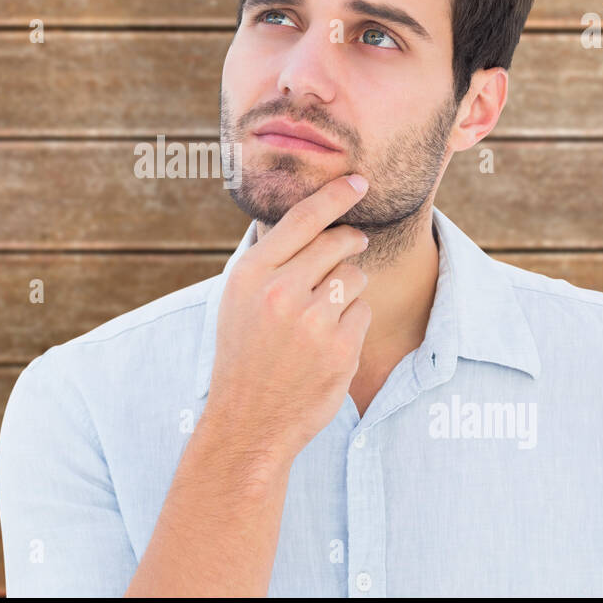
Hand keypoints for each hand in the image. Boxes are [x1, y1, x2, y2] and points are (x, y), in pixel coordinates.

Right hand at [205, 173, 371, 464]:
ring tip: (322, 316)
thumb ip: (270, 261)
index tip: (359, 182)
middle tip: (353, 245)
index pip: (302, 219)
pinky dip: (352, 323)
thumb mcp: (239, 300)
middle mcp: (280, 291)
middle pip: (337, 243)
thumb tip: (312, 220)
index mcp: (251, 274)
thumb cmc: (244, 354)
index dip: (335, 196)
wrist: (248, 420)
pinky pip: (363, 312)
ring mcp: (312, 320)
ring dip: (349, 290)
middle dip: (350, 243)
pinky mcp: (340, 347)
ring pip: (355, 277)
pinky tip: (328, 344)